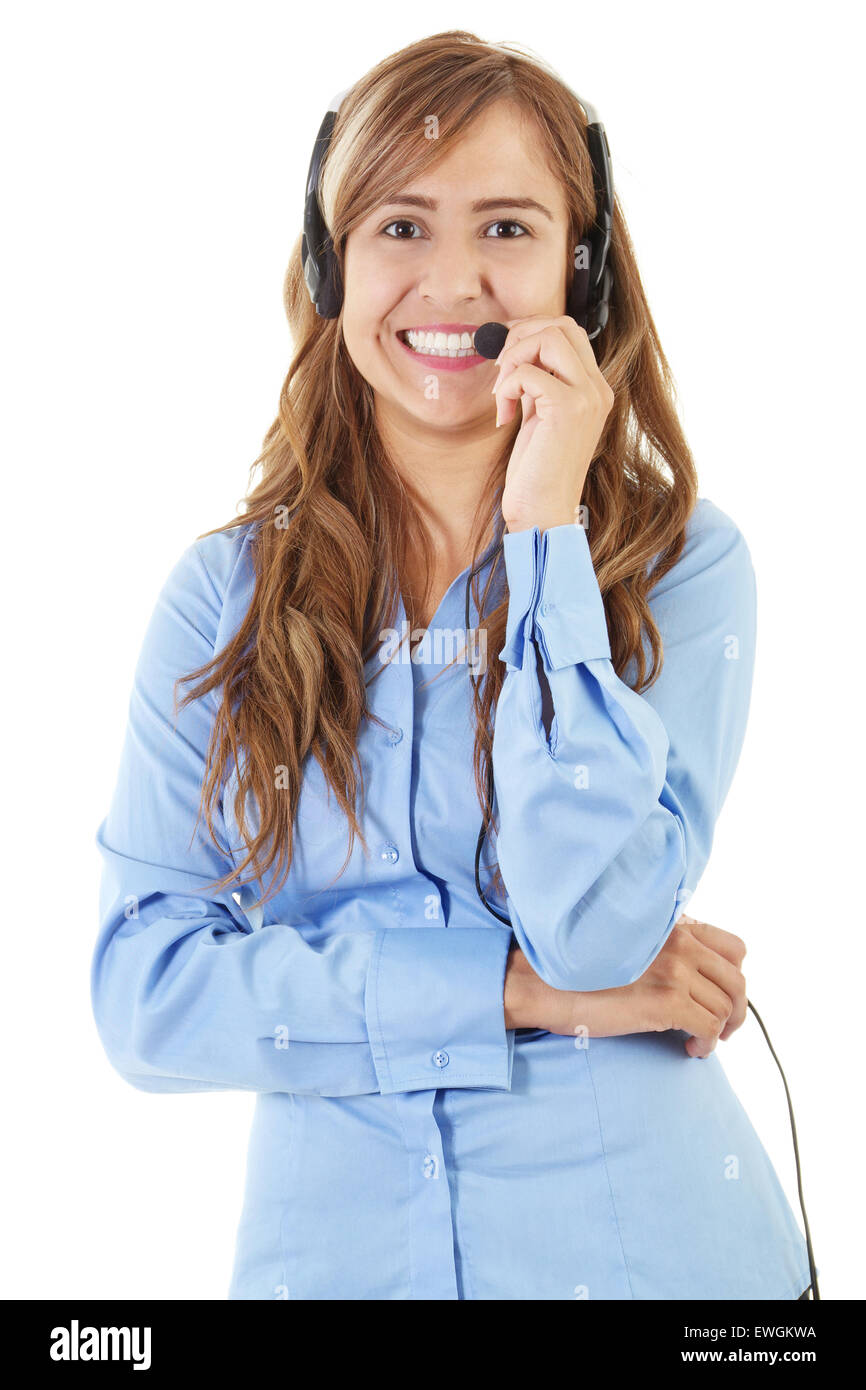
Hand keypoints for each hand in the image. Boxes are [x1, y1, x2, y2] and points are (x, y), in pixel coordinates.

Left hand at [491, 315, 614, 534]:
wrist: (544, 511)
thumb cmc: (538, 472)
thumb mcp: (539, 417)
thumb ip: (538, 385)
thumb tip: (515, 352)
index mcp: (594, 390)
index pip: (570, 333)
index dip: (532, 330)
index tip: (504, 350)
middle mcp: (597, 389)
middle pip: (563, 326)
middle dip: (521, 336)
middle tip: (499, 366)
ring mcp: (587, 397)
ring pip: (550, 337)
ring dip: (514, 358)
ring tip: (502, 392)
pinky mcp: (567, 409)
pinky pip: (528, 372)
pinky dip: (507, 387)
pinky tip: (504, 416)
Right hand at [503, 914, 747, 1058]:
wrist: (542, 980)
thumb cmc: (576, 966)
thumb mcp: (626, 944)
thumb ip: (660, 947)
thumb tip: (688, 977)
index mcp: (672, 926)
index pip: (734, 947)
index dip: (733, 977)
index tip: (720, 997)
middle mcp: (680, 943)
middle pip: (737, 980)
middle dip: (736, 1010)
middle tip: (722, 1029)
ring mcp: (674, 970)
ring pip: (726, 1007)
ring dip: (720, 1031)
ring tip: (698, 1042)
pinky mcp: (665, 1001)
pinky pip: (709, 1028)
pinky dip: (706, 1044)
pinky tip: (689, 1050)